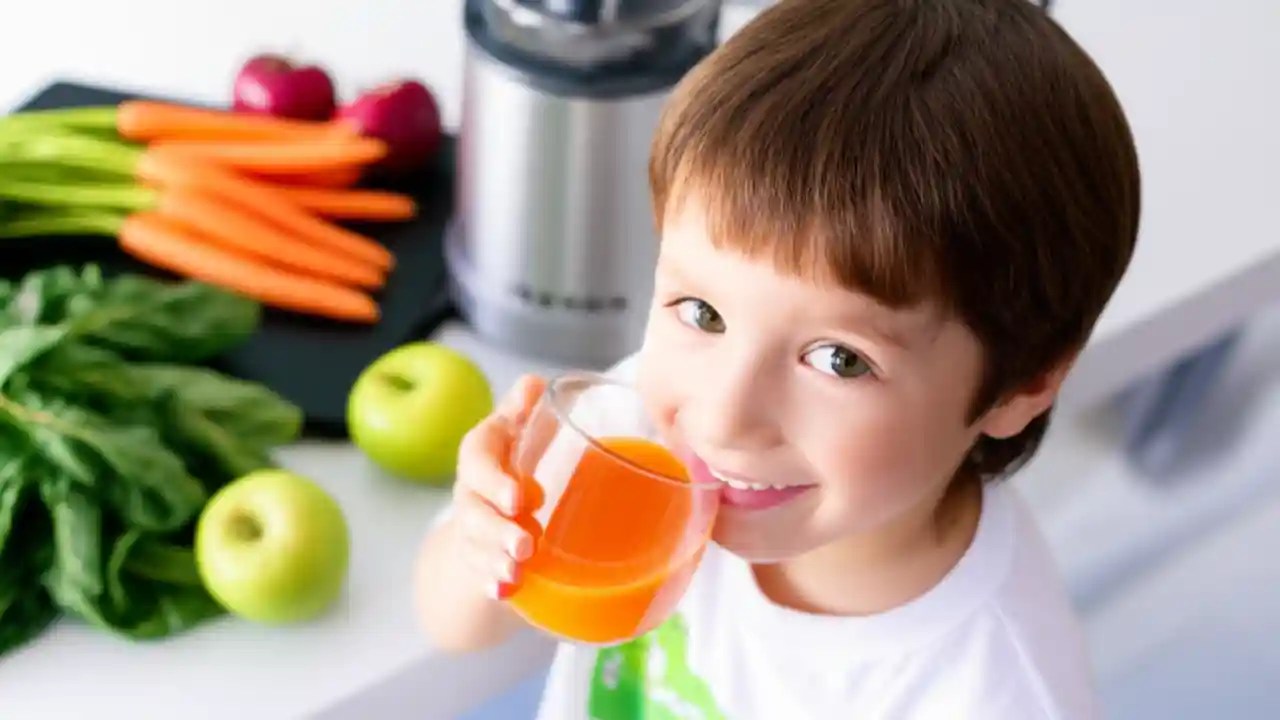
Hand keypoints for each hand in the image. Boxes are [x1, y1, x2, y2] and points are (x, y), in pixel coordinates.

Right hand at [451, 374, 546, 600]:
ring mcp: (471, 526)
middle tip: (525, 546)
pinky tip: (505, 592)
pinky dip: (490, 583)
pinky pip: (477, 571)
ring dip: (494, 559)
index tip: (518, 498)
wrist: (492, 503)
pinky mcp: (476, 556)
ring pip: (475, 543)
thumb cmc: (514, 458)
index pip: (476, 459)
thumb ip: (524, 409)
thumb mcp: (519, 430)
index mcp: (482, 454)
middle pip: (473, 510)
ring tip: (517, 572)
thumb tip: (532, 383)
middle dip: (496, 529)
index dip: (493, 479)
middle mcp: (470, 490)